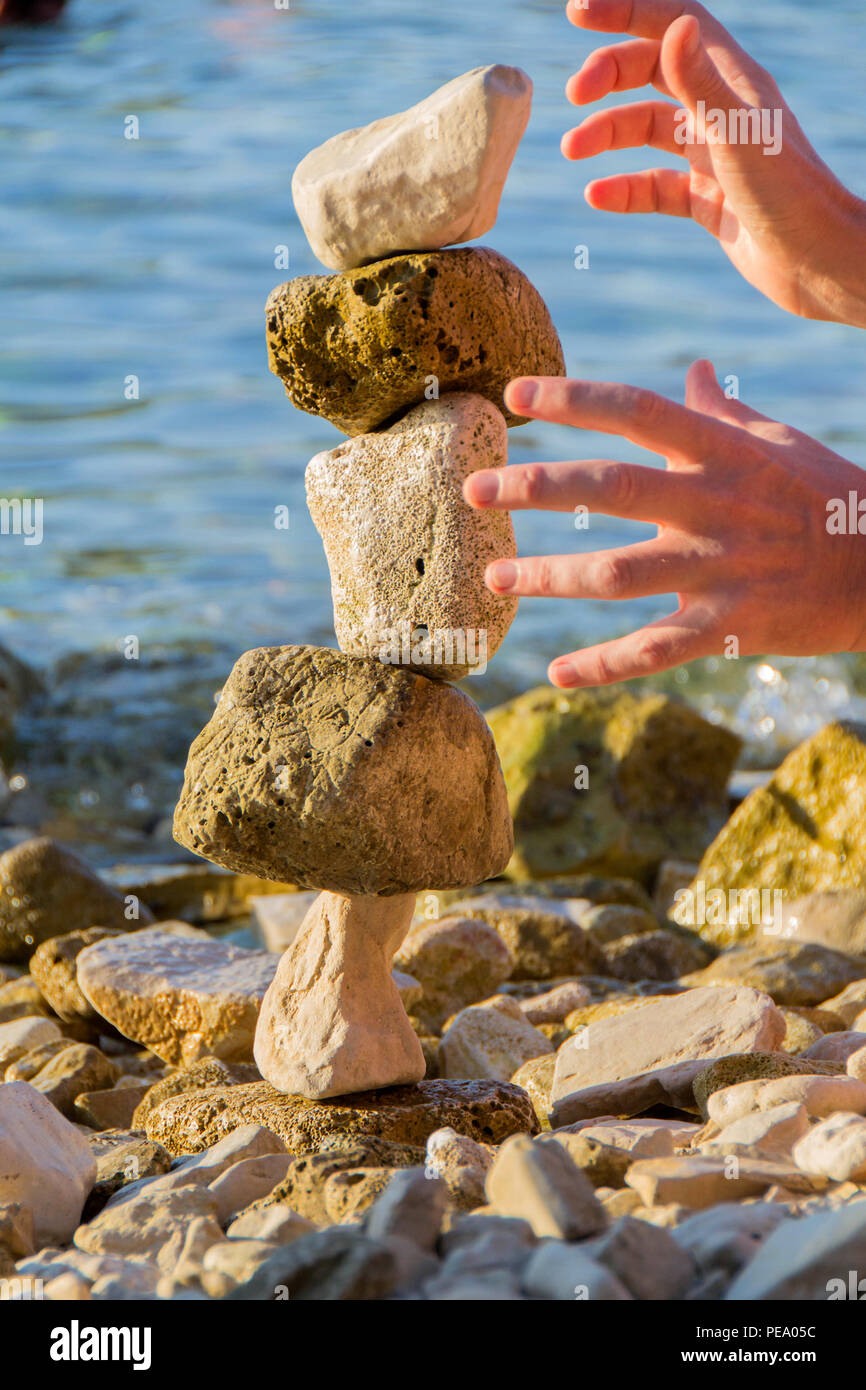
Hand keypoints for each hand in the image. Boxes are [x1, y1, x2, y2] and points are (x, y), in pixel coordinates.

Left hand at [463, 366, 865, 687]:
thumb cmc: (829, 495)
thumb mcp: (780, 442)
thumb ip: (723, 411)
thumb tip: (694, 367)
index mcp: (723, 452)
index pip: (637, 413)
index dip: (575, 400)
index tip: (515, 394)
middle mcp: (715, 504)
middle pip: (612, 487)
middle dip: (537, 486)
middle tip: (472, 489)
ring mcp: (721, 567)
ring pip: (619, 573)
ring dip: (550, 577)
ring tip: (493, 579)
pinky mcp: (730, 625)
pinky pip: (656, 649)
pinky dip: (604, 666)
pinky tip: (557, 673)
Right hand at [562, 0, 865, 327]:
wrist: (817, 263)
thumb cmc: (788, 195)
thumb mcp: (736, 135)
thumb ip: (700, 83)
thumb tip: (672, 28)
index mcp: (733, 80)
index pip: (674, 23)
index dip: (626, 12)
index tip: (577, 13)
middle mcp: (721, 111)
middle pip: (652, 72)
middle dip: (608, 76)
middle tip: (572, 96)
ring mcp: (713, 156)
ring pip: (648, 130)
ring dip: (607, 133)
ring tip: (572, 150)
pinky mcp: (707, 200)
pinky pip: (655, 186)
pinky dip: (623, 189)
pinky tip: (596, 196)